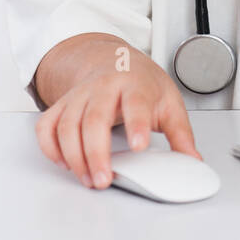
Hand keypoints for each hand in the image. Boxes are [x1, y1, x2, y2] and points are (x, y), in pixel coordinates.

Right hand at [35, 54, 200, 189]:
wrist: (116, 61)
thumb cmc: (142, 84)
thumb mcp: (169, 102)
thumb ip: (181, 134)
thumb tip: (193, 162)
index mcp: (134, 84)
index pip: (136, 103)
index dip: (137, 124)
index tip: (139, 146)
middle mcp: (103, 87)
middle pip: (93, 118)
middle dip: (96, 152)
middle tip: (104, 179)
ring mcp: (79, 95)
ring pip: (67, 125)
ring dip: (74, 156)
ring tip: (89, 179)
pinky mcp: (62, 105)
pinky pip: (47, 126)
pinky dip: (50, 147)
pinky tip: (64, 162)